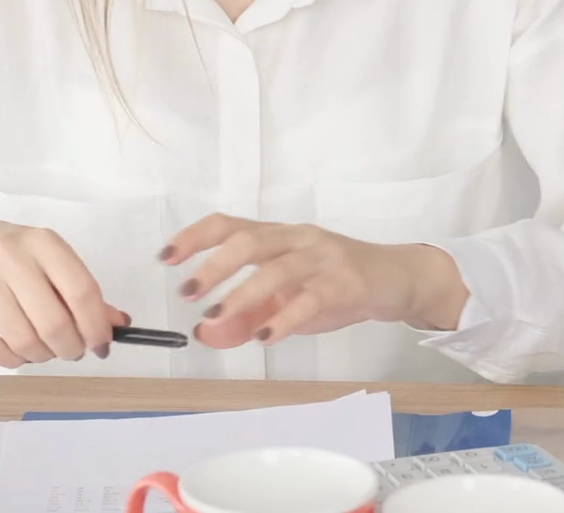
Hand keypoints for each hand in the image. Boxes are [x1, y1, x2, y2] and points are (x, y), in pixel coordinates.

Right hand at [0, 218, 126, 368]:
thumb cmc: (2, 254)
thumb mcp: (43, 258)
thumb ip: (78, 289)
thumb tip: (117, 325)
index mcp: (42, 241)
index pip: (81, 289)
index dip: (97, 325)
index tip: (102, 345)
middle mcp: (9, 254)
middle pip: (53, 321)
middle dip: (70, 347)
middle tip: (72, 352)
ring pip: (23, 338)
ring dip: (42, 356)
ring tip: (44, 351)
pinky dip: (13, 360)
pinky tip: (19, 354)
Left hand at [162, 215, 469, 347]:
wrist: (397, 278)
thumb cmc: (338, 283)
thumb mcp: (289, 300)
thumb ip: (249, 316)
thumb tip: (208, 335)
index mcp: (279, 236)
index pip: (229, 226)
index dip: (195, 238)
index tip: (165, 257)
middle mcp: (298, 239)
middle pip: (248, 242)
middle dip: (213, 267)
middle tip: (188, 294)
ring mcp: (324, 258)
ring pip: (277, 269)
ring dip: (241, 294)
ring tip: (215, 319)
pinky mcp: (346, 282)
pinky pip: (311, 299)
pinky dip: (285, 318)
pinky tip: (265, 337)